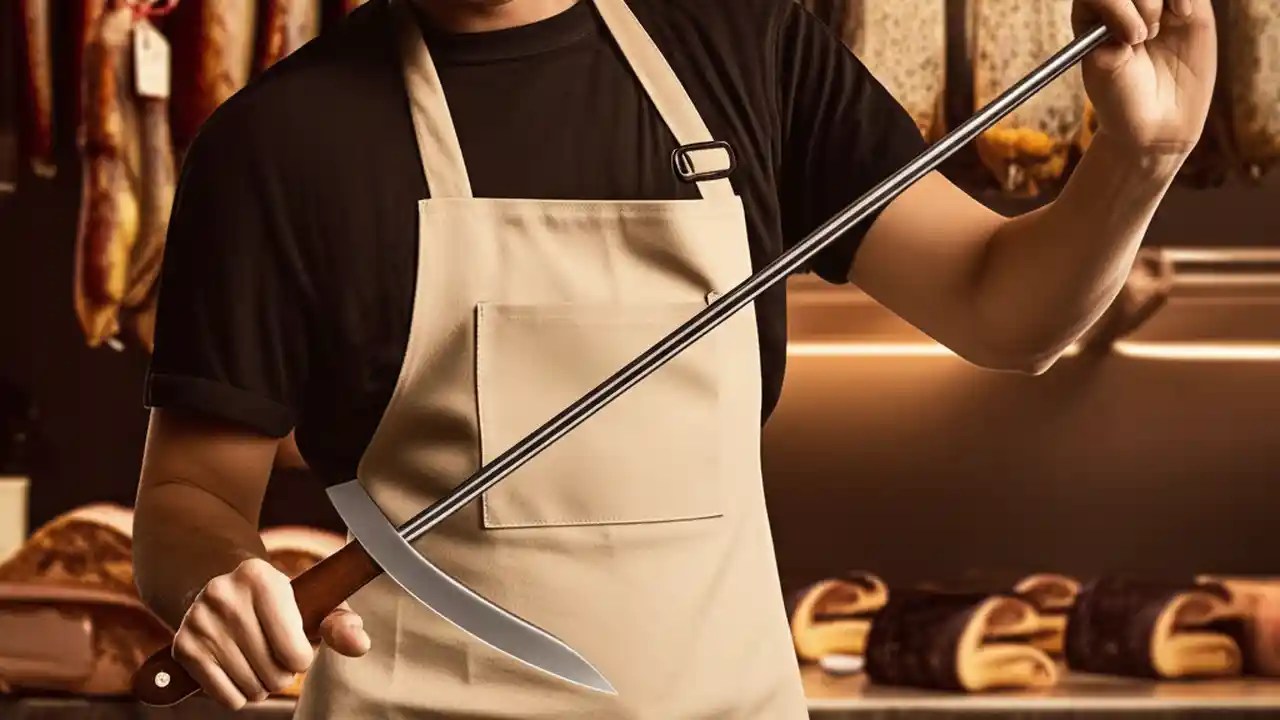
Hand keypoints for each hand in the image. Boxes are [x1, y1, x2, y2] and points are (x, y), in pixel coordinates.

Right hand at [171, 558, 370, 709]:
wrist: (223, 593)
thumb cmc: (278, 605)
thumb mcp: (312, 605)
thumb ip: (340, 624)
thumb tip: (359, 644)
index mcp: (260, 577)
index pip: (295, 651)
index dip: (301, 657)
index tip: (296, 645)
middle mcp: (224, 595)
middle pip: (273, 672)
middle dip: (282, 673)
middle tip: (276, 656)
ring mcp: (200, 621)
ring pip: (251, 687)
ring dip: (261, 684)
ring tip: (258, 661)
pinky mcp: (184, 648)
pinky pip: (226, 697)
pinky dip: (238, 694)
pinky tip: (237, 668)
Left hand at [1072, 0, 1217, 156]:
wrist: (1157, 119)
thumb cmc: (1121, 100)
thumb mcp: (1105, 74)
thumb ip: (1108, 42)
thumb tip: (1118, 22)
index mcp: (1090, 12)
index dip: (1116, 3)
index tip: (1132, 37)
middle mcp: (1122, 1)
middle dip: (1143, 0)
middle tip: (1148, 35)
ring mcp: (1155, 1)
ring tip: (1160, 31)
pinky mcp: (1186, 5)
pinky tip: (1183, 15)